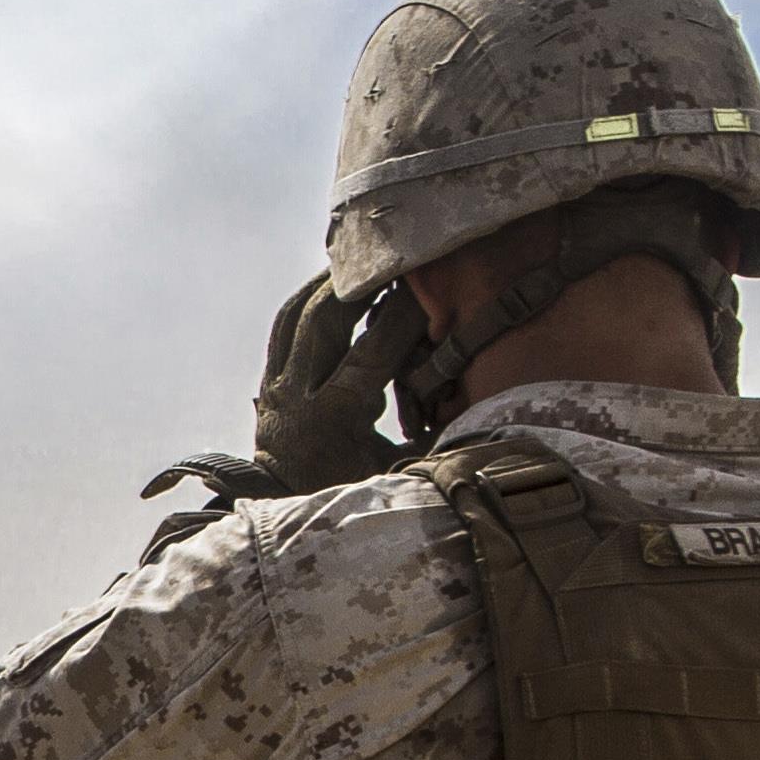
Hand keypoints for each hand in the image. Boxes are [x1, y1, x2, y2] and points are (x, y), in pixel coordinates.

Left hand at [246, 271, 424, 496]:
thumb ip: (434, 438)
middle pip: (325, 319)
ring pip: (299, 312)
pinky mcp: (269, 374)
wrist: (287, 502)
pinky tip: (338, 278)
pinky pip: (286, 321)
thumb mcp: (394, 470)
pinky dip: (312, 294)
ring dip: (335, 281)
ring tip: (372, 259)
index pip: (372, 352)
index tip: (430, 287)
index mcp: (333, 418)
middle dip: (364, 283)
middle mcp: (298, 394)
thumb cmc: (350, 487)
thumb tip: (491, 409)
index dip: (402, 315)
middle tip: (401, 258)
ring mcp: (278, 382)